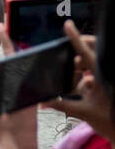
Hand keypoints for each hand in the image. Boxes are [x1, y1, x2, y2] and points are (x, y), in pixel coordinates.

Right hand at [43, 21, 114, 141]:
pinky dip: (85, 80)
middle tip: (69, 55)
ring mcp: (106, 79)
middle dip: (79, 51)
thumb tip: (42, 101)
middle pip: (91, 53)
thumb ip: (61, 105)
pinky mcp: (106, 85)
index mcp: (101, 77)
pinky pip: (93, 75)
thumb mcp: (82, 113)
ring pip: (91, 64)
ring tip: (75, 81)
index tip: (67, 25)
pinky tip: (81, 91)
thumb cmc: (107, 122)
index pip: (86, 53)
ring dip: (81, 68)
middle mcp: (104, 75)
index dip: (75, 38)